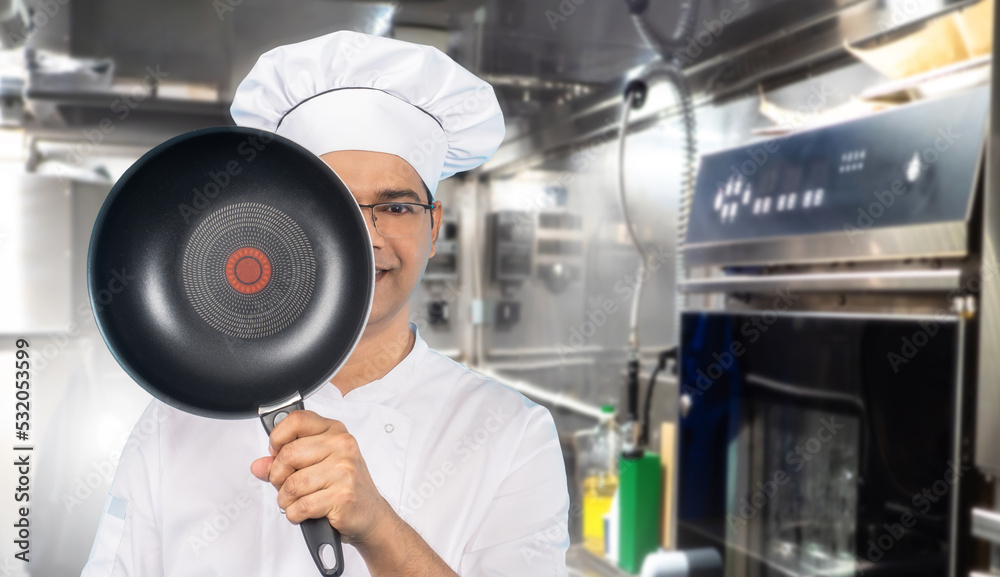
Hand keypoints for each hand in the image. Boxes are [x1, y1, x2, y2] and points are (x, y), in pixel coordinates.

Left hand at [250, 410, 396, 544]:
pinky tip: (306, 512)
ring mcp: (344, 470)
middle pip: (288, 454)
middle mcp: (342, 446)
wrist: (371, 514)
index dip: (278, 437)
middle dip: (278, 476)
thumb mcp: (317, 465)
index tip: (276, 452)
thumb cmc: (344, 487)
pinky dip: (295, 514)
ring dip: (286, 499)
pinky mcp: (342, 495)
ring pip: (291, 484)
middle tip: (286, 485)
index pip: (297, 420)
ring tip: (298, 501)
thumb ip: (285, 462)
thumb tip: (259, 465)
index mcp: (335, 431)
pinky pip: (300, 506)